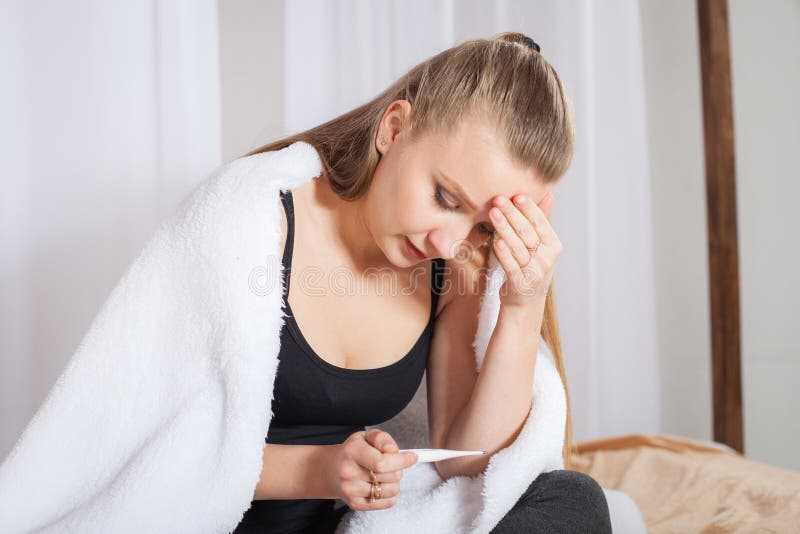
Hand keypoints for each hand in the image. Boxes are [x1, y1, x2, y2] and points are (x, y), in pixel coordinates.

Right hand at [326, 429, 418, 510]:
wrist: (332, 470)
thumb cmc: (354, 451)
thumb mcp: (366, 437)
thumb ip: (382, 439)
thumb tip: (394, 451)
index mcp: (352, 452)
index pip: (383, 462)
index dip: (402, 461)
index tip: (412, 457)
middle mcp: (349, 472)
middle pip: (391, 476)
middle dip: (399, 469)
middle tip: (392, 464)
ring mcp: (351, 490)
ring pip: (391, 490)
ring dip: (395, 482)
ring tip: (384, 475)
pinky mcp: (355, 504)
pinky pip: (386, 503)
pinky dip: (390, 495)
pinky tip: (381, 485)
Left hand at [489, 192, 561, 308]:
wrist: (525, 302)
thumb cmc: (530, 267)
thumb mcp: (540, 245)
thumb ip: (541, 221)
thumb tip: (547, 194)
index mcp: (554, 246)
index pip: (541, 222)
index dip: (528, 208)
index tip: (516, 195)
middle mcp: (547, 259)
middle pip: (528, 232)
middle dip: (512, 214)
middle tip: (498, 199)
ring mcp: (535, 272)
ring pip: (518, 247)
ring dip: (505, 228)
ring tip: (493, 213)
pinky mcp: (521, 284)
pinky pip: (511, 266)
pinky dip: (504, 253)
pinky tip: (496, 241)